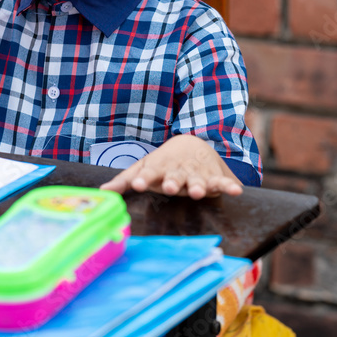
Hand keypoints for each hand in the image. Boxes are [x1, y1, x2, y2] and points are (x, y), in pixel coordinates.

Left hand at [99, 134, 242, 198]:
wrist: (191, 144)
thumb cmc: (162, 164)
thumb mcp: (142, 169)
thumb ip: (123, 181)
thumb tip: (101, 192)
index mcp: (158, 169)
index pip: (148, 173)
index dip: (143, 178)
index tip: (137, 184)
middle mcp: (177, 171)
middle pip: (174, 177)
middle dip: (172, 182)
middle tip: (170, 187)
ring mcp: (195, 174)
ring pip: (197, 180)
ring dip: (198, 185)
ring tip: (198, 191)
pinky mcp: (213, 177)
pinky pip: (222, 182)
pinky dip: (229, 186)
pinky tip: (236, 191)